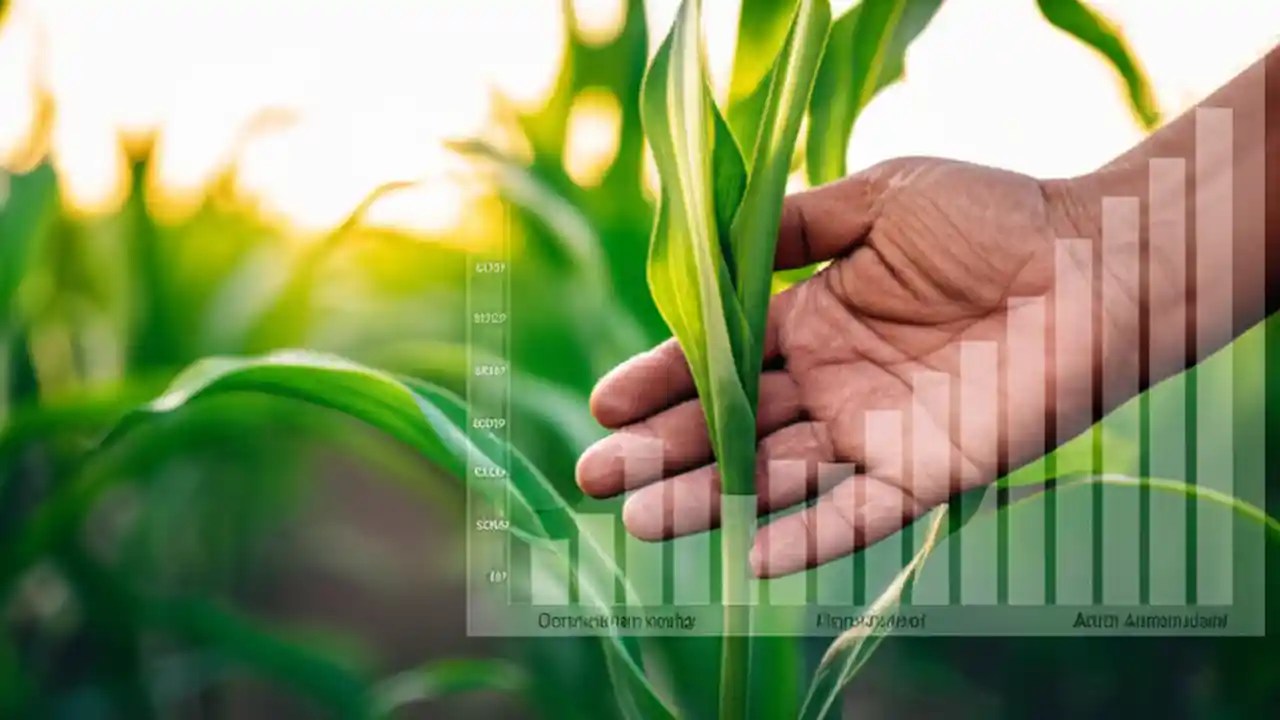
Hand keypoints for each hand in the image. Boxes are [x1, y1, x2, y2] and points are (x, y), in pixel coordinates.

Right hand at [576, 157, 1122, 576]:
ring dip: (708, 502)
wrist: (1097, 261)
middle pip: (728, 426)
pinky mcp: (926, 474)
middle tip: (594, 478)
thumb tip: (714, 241)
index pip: (718, 357)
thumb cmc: (992, 216)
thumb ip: (795, 222)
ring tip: (641, 523)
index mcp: (810, 319)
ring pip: (774, 476)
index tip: (604, 401)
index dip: (660, 379)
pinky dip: (808, 538)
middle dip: (659, 452)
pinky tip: (750, 560)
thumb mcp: (880, 197)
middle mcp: (829, 384)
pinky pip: (858, 515)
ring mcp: (872, 433)